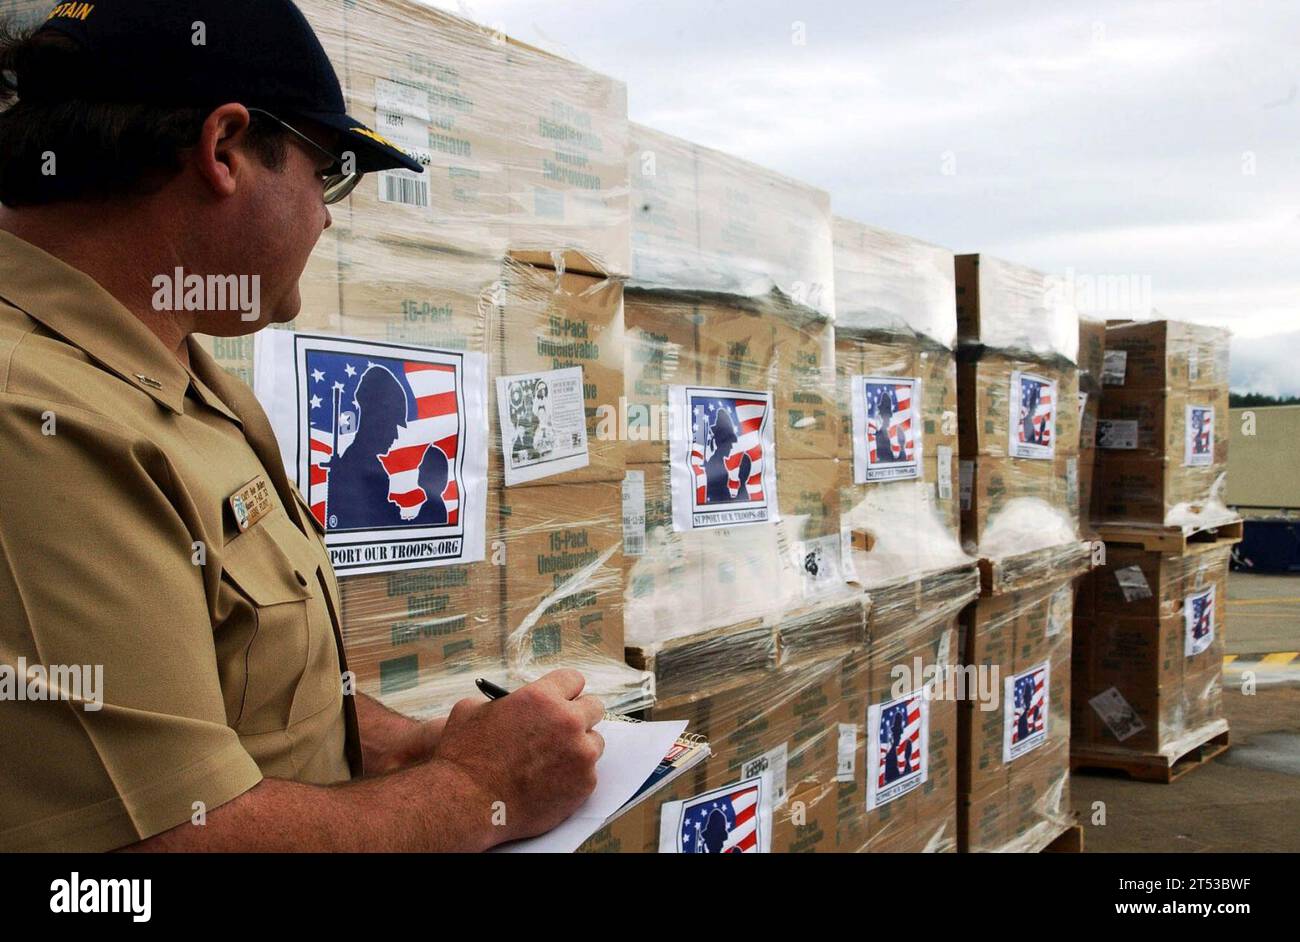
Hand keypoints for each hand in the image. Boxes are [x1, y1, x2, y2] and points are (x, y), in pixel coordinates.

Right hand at [434, 669, 604, 846]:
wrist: (465, 804)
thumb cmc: (462, 757)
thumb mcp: (471, 710)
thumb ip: (501, 702)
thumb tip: (511, 703)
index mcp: (542, 697)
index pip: (573, 680)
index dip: (565, 690)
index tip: (562, 699)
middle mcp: (567, 721)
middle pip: (594, 707)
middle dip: (579, 716)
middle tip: (563, 729)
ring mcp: (579, 754)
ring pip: (594, 743)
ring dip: (579, 748)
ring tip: (553, 761)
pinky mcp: (584, 784)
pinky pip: (589, 774)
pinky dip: (574, 778)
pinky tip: (550, 784)